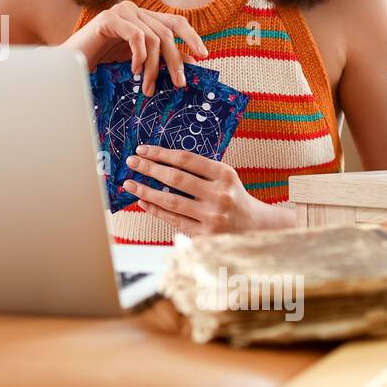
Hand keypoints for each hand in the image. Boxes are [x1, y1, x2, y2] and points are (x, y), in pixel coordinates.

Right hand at [61, 0, 208, 95]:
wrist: (68, 66)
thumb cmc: (99, 66)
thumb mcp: (134, 62)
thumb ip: (156, 59)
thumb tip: (185, 66)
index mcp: (142, 18)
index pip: (175, 22)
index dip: (192, 37)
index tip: (204, 56)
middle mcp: (134, 10)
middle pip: (168, 31)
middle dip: (176, 60)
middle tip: (179, 84)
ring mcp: (121, 11)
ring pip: (154, 37)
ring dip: (154, 66)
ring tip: (148, 87)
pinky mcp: (109, 18)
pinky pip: (137, 36)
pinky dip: (139, 56)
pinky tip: (133, 72)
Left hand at [119, 145, 296, 234]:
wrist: (258, 227)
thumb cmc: (235, 197)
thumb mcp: (225, 177)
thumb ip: (199, 170)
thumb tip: (159, 162)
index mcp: (225, 175)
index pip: (186, 159)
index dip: (161, 153)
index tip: (142, 150)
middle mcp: (220, 195)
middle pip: (176, 178)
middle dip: (149, 169)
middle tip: (131, 162)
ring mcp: (212, 217)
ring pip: (171, 201)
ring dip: (146, 191)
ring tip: (129, 184)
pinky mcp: (205, 236)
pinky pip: (174, 220)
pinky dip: (156, 210)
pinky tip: (142, 202)